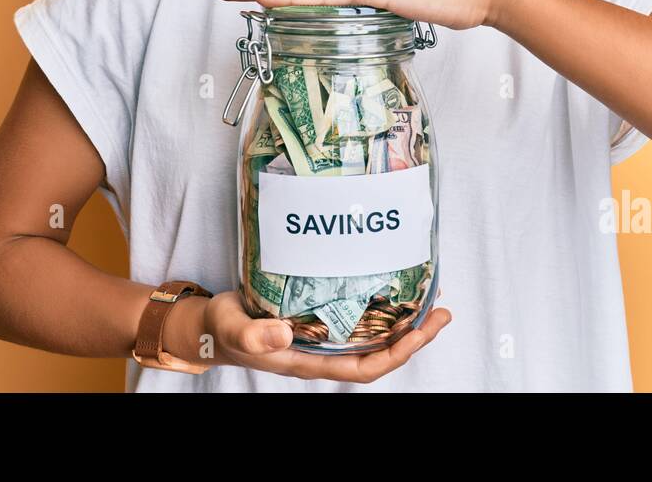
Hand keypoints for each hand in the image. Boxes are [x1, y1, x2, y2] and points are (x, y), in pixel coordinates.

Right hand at [174, 291, 450, 383]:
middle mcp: (324, 350)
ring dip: (403, 319)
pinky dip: (380, 303)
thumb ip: (254, 337)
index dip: (395, 355)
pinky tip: (392, 283)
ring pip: (373, 333)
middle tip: (442, 311)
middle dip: (414, 336)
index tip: (420, 334)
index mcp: (310, 362)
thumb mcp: (233, 330)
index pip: (364, 368)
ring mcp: (323, 334)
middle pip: (380, 352)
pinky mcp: (317, 314)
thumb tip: (285, 336)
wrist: (209, 324)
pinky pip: (357, 314)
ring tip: (430, 295)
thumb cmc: (222, 330)